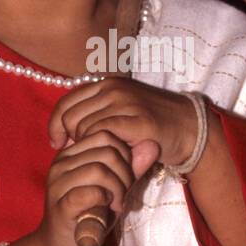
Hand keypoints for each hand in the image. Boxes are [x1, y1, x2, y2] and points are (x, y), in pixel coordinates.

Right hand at [34, 125, 147, 245]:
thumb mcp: (116, 188)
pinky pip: (89, 193)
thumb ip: (133, 166)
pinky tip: (106, 210)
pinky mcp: (60, 207)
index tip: (127, 178)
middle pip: (106, 151)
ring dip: (117, 189)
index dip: (125, 155)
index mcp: (72, 154)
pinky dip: (105, 200)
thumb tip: (153, 144)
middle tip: (124, 194)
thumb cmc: (90, 216)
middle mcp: (61, 164)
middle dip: (125, 173)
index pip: (106, 136)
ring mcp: (58, 185)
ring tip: (117, 204)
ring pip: (98, 169)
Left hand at [47, 77, 199, 174]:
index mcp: (106, 84)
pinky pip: (105, 135)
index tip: (57, 143)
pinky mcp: (139, 121)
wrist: (189, 126)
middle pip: (71, 118)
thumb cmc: (151, 124)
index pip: (65, 103)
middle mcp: (114, 89)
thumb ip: (93, 116)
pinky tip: (110, 160)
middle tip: (79, 156)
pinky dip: (103, 151)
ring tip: (99, 160)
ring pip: (86, 128)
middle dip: (70, 140)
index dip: (55, 125)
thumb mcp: (119, 112)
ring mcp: (127, 103)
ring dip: (89, 149)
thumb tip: (63, 134)